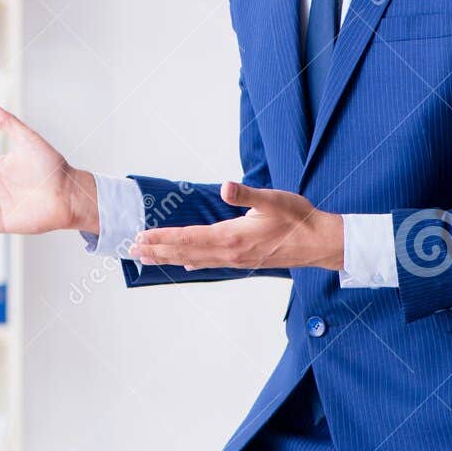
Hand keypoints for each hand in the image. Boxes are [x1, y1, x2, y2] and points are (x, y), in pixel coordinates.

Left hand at [131, 181, 344, 270]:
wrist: (319, 243)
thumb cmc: (298, 219)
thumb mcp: (273, 200)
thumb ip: (247, 195)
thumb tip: (226, 187)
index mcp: (232, 237)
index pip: (188, 238)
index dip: (163, 238)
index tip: (141, 237)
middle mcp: (229, 253)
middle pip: (185, 252)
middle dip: (157, 251)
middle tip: (132, 250)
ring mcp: (235, 260)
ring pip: (194, 260)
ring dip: (169, 257)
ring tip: (148, 257)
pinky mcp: (242, 261)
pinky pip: (209, 263)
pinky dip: (191, 261)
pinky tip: (185, 262)